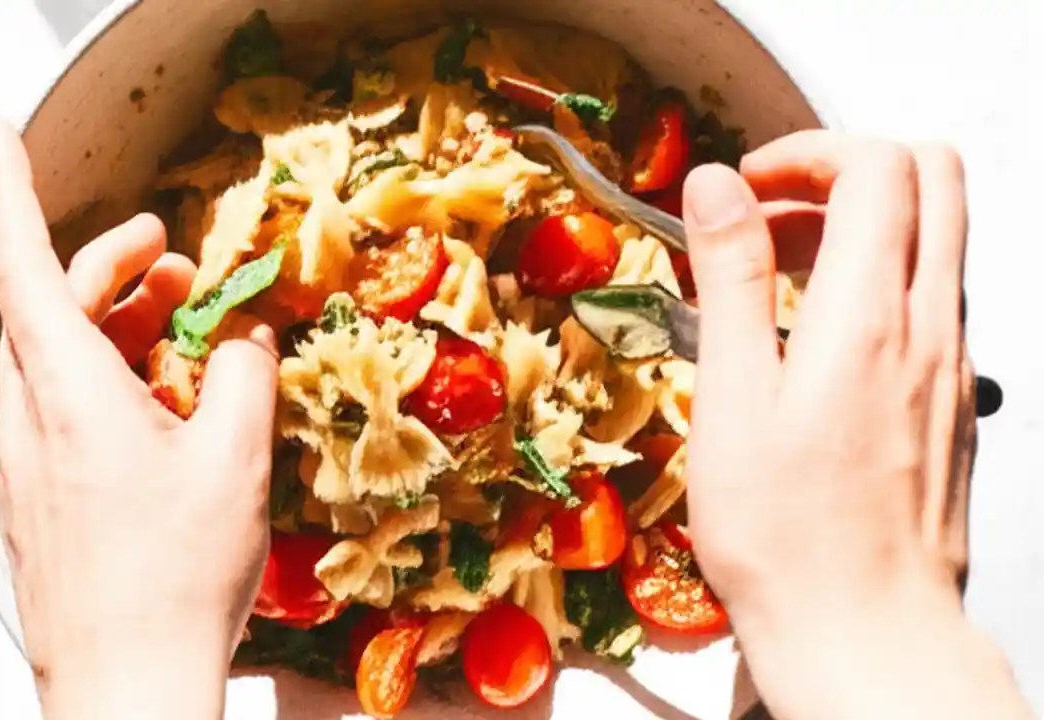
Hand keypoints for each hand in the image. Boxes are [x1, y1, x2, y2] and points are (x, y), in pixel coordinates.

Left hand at [0, 118, 277, 719]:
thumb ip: (245, 373)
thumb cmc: (173, 578)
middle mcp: (33, 418)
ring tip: (187, 322)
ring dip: (118, 324)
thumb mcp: (235, 458)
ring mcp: (30, 461)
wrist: (125, 684)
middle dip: (111, 264)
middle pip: (52, 306)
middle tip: (173, 255)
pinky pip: (65, 409)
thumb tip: (251, 333)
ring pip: (60, 359)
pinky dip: (111, 378)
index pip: (22, 262)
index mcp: (70, 392)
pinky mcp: (42, 496)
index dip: (7, 185)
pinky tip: (169, 402)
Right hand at [681, 131, 1026, 718]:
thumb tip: (716, 189)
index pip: (878, 166)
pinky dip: (876, 283)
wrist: (865, 632)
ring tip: (778, 281)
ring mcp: (952, 363)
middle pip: (932, 177)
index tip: (745, 191)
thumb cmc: (788, 537)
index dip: (806, 153)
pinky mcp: (952, 398)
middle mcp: (931, 327)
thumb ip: (732, 279)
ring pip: (935, 238)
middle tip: (774, 214)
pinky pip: (931, 299)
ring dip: (860, 227)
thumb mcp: (733, 399)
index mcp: (871, 317)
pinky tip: (813, 342)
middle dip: (846, 170)